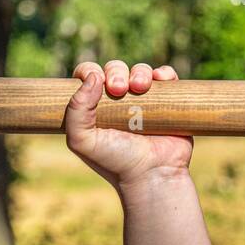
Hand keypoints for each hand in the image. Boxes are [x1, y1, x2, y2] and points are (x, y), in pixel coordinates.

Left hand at [65, 60, 192, 192]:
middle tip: (118, 89)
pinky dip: (164, 73)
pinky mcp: (168, 103)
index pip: (87, 77)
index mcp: (94, 108)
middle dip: (115, 71)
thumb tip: (93, 77)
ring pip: (140, 71)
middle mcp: (119, 102)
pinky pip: (166, 77)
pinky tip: (161, 80)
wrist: (151, 175)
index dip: (89, 71)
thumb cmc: (115, 162)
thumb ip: (76, 111)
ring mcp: (144, 101)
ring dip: (140, 72)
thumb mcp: (82, 141)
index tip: (97, 81)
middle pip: (114, 69)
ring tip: (139, 87)